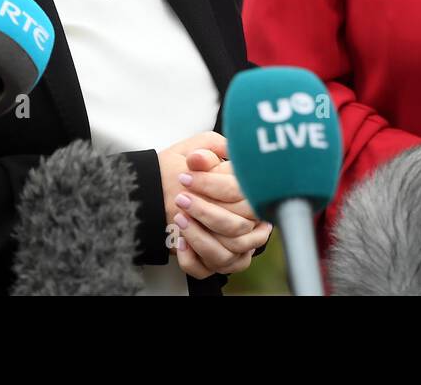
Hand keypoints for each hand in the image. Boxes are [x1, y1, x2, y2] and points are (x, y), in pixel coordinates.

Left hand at [159, 141, 270, 278]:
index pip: (240, 194)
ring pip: (226, 253)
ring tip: (179, 219)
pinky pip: (208, 269)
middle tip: (181, 199)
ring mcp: (236, 247)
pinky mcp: (219, 262)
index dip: (212, 185)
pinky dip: (192, 259)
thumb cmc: (190, 171)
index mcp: (251, 194)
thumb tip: (198, 158)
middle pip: (236, 226)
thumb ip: (205, 151)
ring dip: (199, 238)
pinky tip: (180, 242)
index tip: (187, 178)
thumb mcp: (197, 151)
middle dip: (205, 213)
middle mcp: (250, 223)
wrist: (170, 189)